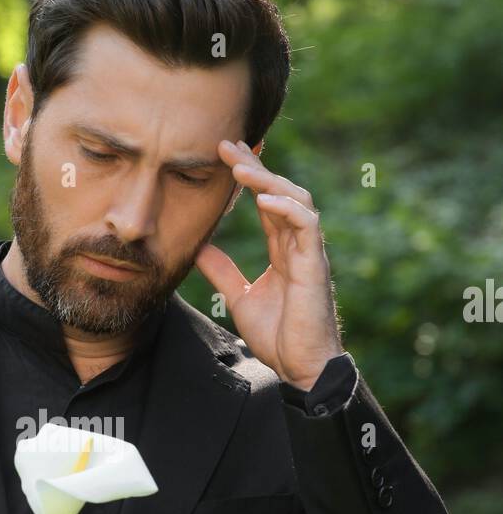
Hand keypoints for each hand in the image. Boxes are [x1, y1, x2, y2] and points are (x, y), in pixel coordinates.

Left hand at [194, 140, 342, 391]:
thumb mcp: (238, 297)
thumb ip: (222, 270)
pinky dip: (286, 209)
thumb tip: (198, 247)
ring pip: (295, 200)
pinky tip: (262, 200)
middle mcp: (298, 245)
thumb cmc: (277, 336)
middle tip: (227, 146)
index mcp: (283, 249)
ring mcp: (309, 253)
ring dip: (268, 181)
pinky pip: (306, 225)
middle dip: (256, 167)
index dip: (249, 176)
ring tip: (241, 168)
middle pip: (280, 192)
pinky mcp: (315, 266)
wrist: (299, 368)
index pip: (266, 202)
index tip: (225, 154)